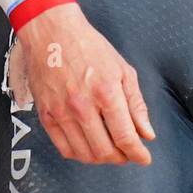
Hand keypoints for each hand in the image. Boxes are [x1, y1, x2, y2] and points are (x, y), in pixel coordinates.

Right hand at [16, 4, 154, 165]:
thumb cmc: (89, 47)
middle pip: (105, 150)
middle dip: (121, 158)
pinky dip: (80, 155)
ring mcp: (61, 113)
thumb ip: (136, 104)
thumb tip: (147, 133)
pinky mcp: (46, 116)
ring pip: (84, 154)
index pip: (125, 136)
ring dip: (101, 159)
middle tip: (128, 153)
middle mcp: (82, 106)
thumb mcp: (122, 69)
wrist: (52, 33)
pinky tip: (89, 147)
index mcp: (106, 92)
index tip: (144, 158)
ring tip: (110, 150)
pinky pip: (64, 149)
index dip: (138, 153)